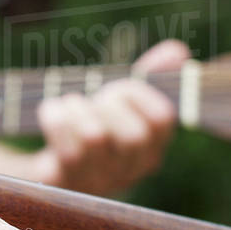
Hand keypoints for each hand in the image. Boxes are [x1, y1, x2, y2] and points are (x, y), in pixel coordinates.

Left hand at [27, 39, 185, 194]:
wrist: (58, 167)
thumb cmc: (98, 126)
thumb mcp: (123, 100)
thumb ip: (149, 75)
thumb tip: (177, 50)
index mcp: (153, 147)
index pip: (163, 118)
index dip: (139, 93)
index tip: (120, 87)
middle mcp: (132, 168)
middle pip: (133, 134)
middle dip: (109, 104)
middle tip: (97, 98)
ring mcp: (102, 178)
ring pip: (94, 137)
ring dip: (78, 109)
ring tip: (72, 103)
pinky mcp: (70, 180)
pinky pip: (65, 149)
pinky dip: (55, 119)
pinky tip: (53, 112)